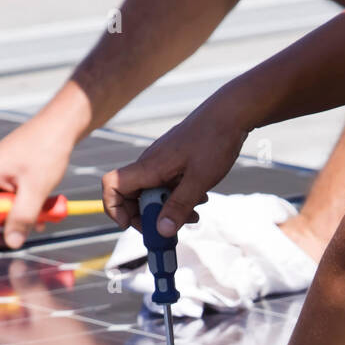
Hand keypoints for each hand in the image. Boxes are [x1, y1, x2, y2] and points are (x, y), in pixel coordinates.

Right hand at [0, 115, 73, 253]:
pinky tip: (42, 214)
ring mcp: (0, 177)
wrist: (62, 126)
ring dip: (14, 221)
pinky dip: (24, 211)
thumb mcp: (36, 188)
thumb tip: (12, 242)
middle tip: (11, 242)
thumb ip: (23, 216)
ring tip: (36, 224)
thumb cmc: (46, 148)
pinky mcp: (13, 178)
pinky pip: (12, 201)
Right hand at [102, 99, 248, 238]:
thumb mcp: (199, 180)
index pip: (113, 186)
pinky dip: (179, 198)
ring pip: (154, 193)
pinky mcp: (174, 162)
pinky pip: (168, 185)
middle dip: (150, 216)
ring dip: (170, 210)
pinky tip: (200, 200)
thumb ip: (179, 206)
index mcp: (149, 166)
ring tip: (194, 215)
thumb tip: (161, 231)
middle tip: (172, 228)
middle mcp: (150, 164)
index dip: (115, 209)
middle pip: (133, 197)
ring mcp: (162, 163)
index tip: (132, 224)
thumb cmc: (214, 140)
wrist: (231, 113)